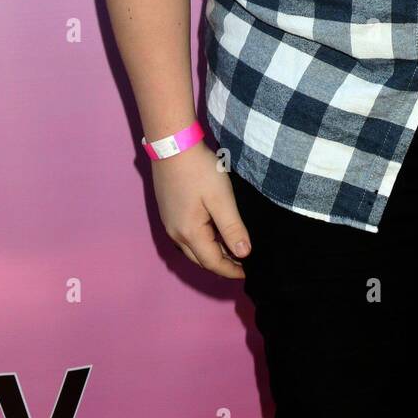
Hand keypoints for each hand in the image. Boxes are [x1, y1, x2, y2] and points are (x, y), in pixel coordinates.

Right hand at [150, 140, 251, 276]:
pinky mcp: (168, 211)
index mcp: (189, 234)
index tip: (249, 272)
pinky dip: (202, 240)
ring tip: (232, 248)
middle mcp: (175, 233)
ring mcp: (169, 223)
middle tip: (243, 262)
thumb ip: (232, 228)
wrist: (172, 145)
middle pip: (201, 259)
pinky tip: (214, 231)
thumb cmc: (199, 170)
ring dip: (211, 252)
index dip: (231, 270)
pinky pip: (187, 236)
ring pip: (192, 248)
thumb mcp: (221, 198)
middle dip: (222, 264)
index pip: (213, 262)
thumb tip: (244, 254)